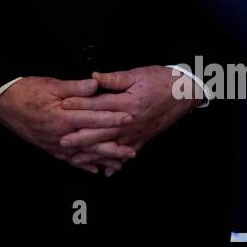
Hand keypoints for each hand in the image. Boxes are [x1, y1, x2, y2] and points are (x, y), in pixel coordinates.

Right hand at [0, 77, 133, 175]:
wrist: (4, 102)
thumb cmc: (27, 91)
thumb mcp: (52, 84)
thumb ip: (75, 87)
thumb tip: (95, 85)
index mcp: (62, 116)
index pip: (93, 118)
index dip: (113, 118)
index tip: (129, 118)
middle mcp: (60, 134)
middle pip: (92, 143)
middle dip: (113, 148)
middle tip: (131, 152)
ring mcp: (54, 144)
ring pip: (82, 155)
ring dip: (101, 159)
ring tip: (118, 163)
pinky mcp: (48, 148)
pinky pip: (69, 160)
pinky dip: (82, 165)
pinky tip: (94, 170)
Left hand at [59, 67, 198, 174]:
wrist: (185, 93)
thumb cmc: (161, 81)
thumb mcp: (137, 74)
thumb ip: (114, 78)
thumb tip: (93, 77)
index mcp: (128, 103)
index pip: (98, 105)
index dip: (79, 105)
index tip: (63, 106)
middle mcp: (130, 122)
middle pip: (101, 131)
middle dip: (80, 137)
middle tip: (62, 141)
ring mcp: (137, 134)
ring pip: (111, 146)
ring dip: (93, 154)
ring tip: (76, 159)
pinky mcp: (143, 140)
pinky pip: (127, 154)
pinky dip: (117, 164)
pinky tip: (107, 172)